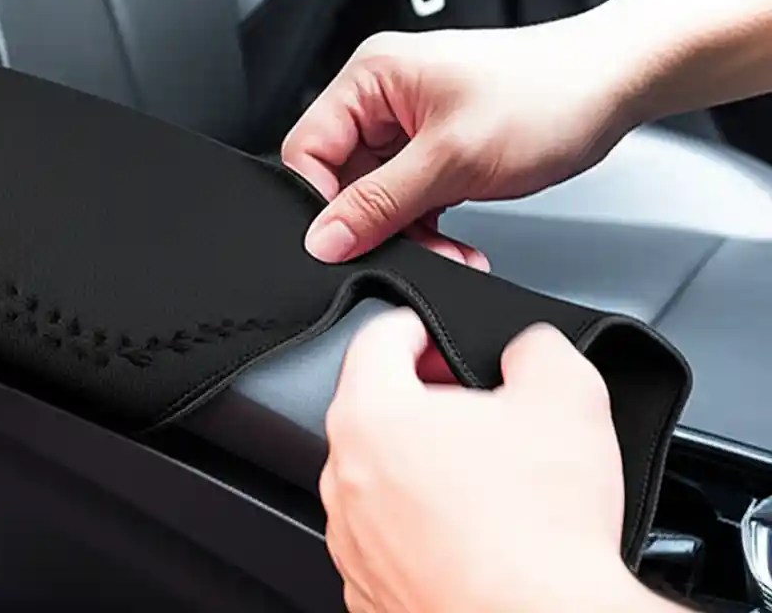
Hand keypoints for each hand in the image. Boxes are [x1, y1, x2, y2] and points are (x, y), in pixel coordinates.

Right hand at [282, 17, 646, 265]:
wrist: (615, 85)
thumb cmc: (548, 94)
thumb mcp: (452, 160)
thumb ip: (380, 204)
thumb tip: (323, 238)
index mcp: (370, 78)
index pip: (308, 150)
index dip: (322, 204)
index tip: (347, 245)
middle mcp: (382, 98)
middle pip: (343, 181)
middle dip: (378, 227)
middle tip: (413, 255)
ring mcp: (408, 124)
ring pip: (378, 199)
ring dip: (410, 235)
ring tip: (449, 255)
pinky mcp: (434, 149)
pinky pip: (409, 201)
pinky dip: (430, 230)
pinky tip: (457, 248)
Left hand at [319, 309, 677, 612]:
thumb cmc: (542, 530)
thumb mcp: (566, 395)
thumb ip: (537, 348)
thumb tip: (530, 349)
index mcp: (372, 416)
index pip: (377, 339)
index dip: (419, 325)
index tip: (441, 334)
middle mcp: (345, 478)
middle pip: (376, 411)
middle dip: (428, 402)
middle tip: (482, 412)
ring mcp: (352, 541)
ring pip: (381, 480)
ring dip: (424, 470)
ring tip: (488, 482)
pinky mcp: (368, 590)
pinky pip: (390, 541)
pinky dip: (423, 530)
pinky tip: (475, 536)